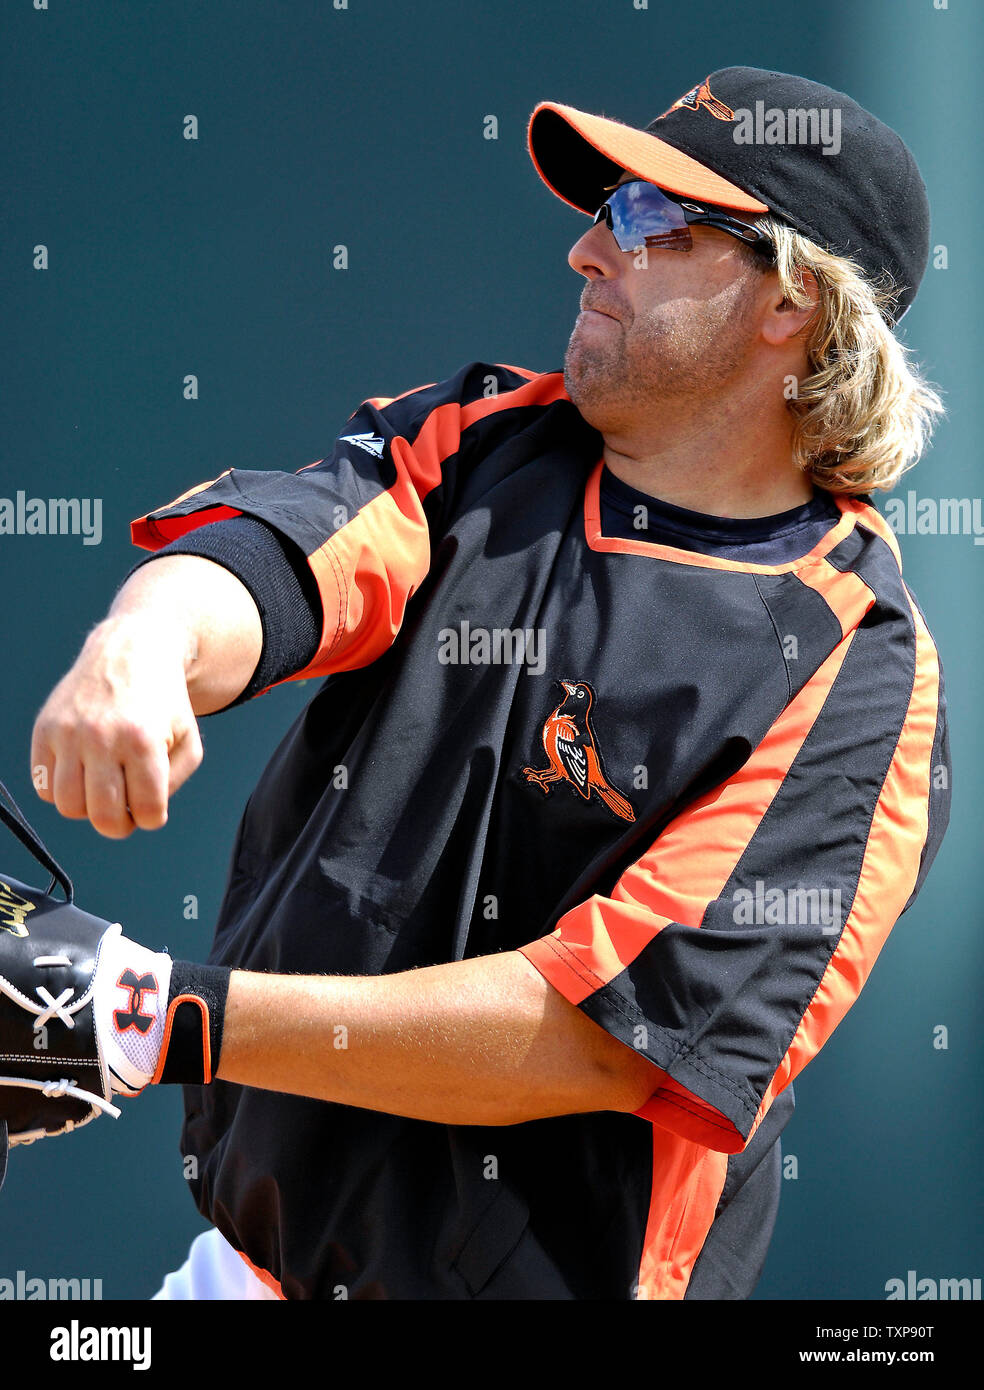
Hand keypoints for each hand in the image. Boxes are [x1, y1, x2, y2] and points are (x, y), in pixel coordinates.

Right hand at [31, 612, 202, 837]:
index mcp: (143, 741)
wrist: (131, 654)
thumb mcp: (188, 741)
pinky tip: (84, 775)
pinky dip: (63, 791)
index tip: (153, 808)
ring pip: (68, 806)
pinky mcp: (45, 730)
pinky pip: (44, 786)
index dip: (153, 818)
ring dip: (89, 809)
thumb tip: (141, 814)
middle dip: (119, 826)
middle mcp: (102, 737)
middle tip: (127, 813)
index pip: (146, 811)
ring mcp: (68, 733)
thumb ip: (172, 784)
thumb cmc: (163, 704)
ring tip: (105, 790)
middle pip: (102, 816)